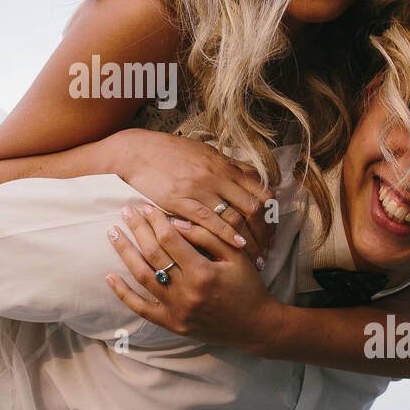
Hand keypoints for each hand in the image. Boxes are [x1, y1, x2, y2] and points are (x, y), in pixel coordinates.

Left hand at [105, 202, 286, 354]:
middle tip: (125, 211)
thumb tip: (177, 222)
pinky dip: (123, 293)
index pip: (170, 239)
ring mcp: (177, 311)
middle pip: (152, 254)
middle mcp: (186, 292)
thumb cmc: (247, 286)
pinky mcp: (172, 324)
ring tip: (112, 233)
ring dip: (125, 252)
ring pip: (142, 276)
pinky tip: (109, 277)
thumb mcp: (236, 256)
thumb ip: (208, 237)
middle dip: (137, 229)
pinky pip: (141, 309)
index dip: (155, 220)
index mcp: (203, 273)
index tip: (146, 206)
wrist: (255, 326)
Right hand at [106, 127, 275, 264]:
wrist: (137, 151)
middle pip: (253, 207)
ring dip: (249, 240)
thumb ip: (226, 166)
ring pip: (235, 216)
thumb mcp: (204, 153)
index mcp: (225, 165)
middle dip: (264, 234)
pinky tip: (237, 247)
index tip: (272, 233)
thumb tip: (248, 176)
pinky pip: (210, 220)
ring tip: (255, 258)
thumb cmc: (170, 153)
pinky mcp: (181, 200)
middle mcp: (217, 176)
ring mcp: (200, 188)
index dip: (271, 215)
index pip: (261, 191)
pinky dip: (227, 235)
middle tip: (266, 252)